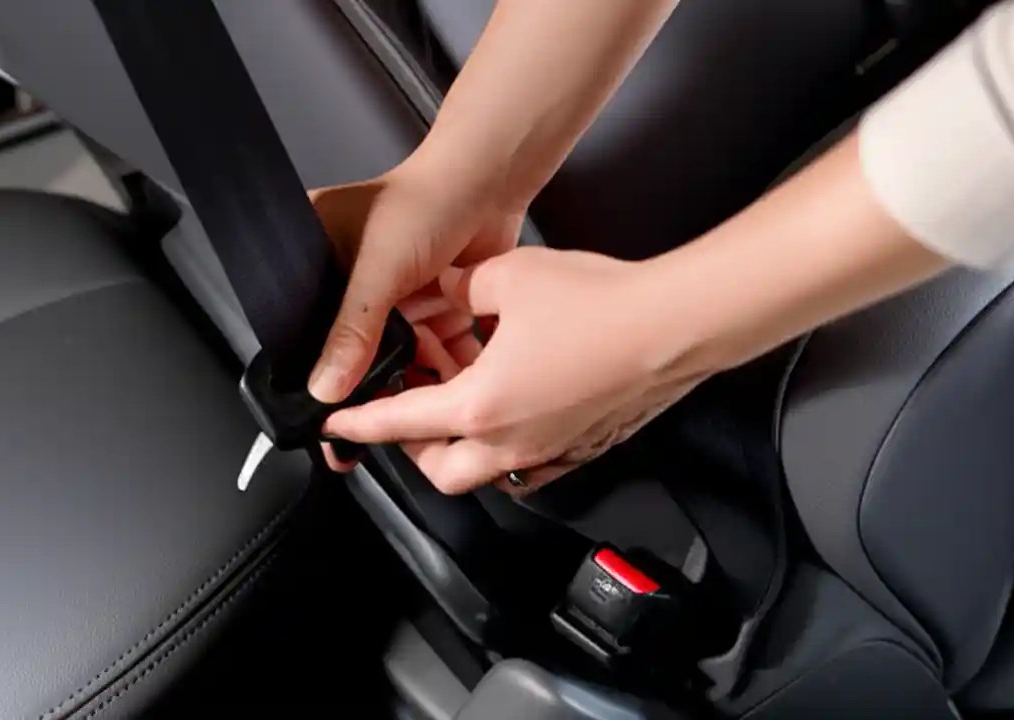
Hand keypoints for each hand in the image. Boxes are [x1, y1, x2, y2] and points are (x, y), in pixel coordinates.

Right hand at [307, 162, 523, 403]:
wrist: (491, 184)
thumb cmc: (427, 200)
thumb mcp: (377, 272)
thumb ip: (351, 333)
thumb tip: (326, 385)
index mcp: (317, 251)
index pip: (304, 315)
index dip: (317, 351)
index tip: (329, 381)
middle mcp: (353, 272)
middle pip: (352, 336)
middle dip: (374, 360)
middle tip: (381, 380)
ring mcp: (395, 288)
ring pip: (395, 345)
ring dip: (415, 359)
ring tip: (425, 361)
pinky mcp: (431, 300)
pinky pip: (430, 342)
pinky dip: (442, 353)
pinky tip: (449, 357)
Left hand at [323, 247, 710, 495]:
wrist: (674, 324)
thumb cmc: (600, 305)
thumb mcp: (508, 277)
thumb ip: (463, 289)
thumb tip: (449, 291)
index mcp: (480, 406)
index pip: (399, 422)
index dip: (360, 422)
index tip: (339, 425)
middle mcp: (511, 442)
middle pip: (439, 469)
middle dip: (412, 448)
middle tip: (406, 412)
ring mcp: (549, 450)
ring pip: (485, 470)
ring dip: (460, 445)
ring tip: (460, 398)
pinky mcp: (581, 446)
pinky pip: (528, 460)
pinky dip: (505, 442)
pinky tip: (514, 400)